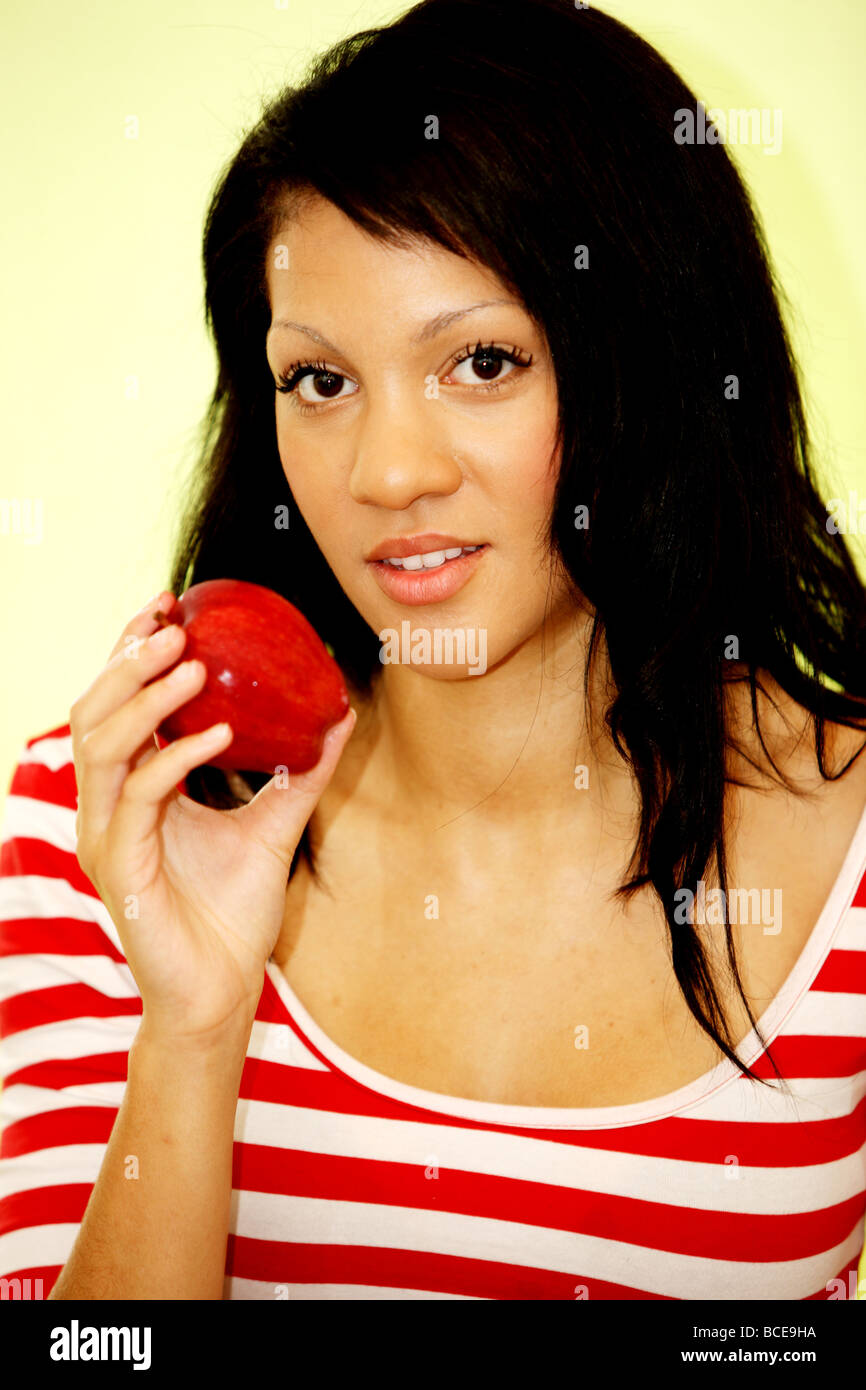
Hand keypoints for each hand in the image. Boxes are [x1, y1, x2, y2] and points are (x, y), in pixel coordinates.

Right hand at [69, 590, 356, 1042]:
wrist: (219, 992)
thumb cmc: (232, 914)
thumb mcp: (273, 826)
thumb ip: (297, 773)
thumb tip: (338, 716)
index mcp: (135, 789)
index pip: (120, 705)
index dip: (134, 653)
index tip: (171, 606)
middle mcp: (109, 805)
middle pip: (95, 711)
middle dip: (130, 661)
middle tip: (175, 622)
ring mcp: (106, 835)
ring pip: (104, 745)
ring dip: (148, 698)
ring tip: (196, 663)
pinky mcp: (118, 866)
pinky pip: (140, 797)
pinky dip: (176, 758)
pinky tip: (221, 734)